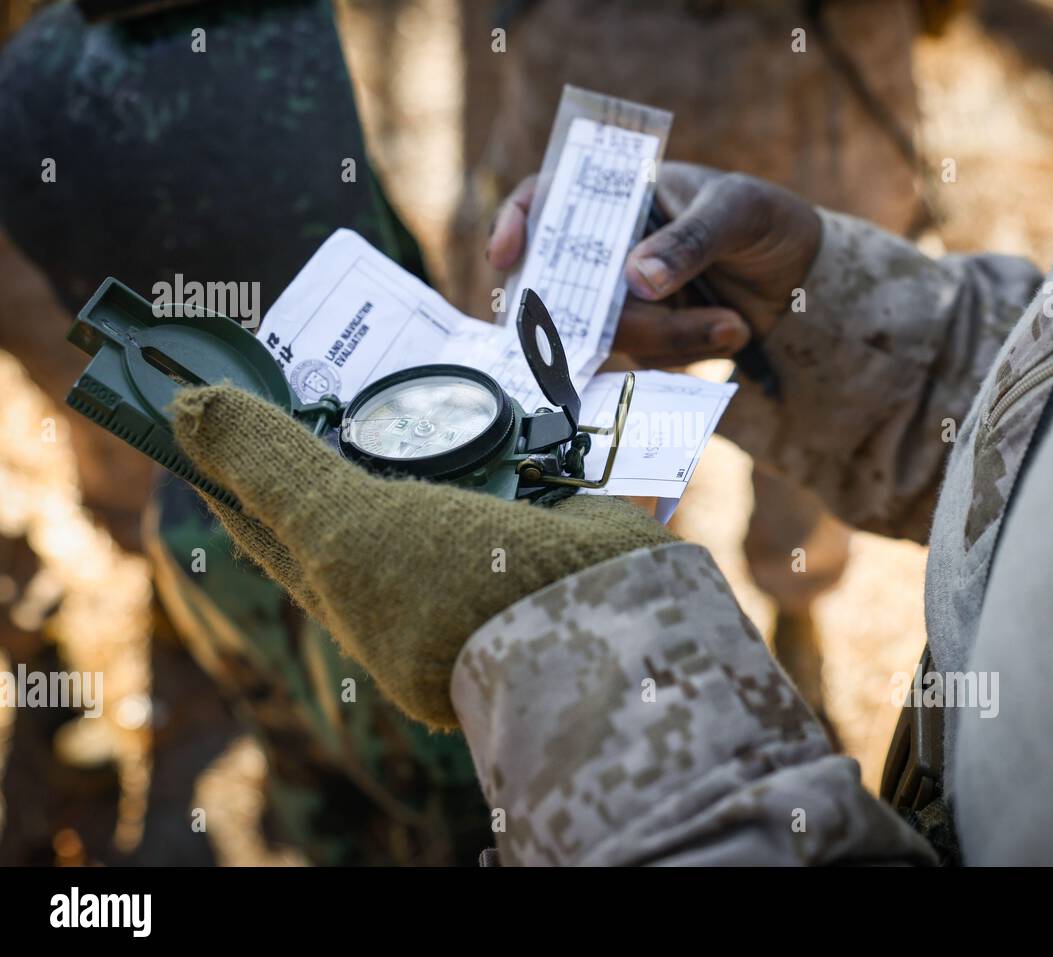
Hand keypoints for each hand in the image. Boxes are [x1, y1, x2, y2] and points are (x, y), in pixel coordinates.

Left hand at [171, 385, 674, 729]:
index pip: (268, 514)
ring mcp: (474, 542)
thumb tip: (187, 407)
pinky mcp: (536, 517)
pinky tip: (501, 387)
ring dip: (430, 418)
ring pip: (438, 463)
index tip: (212, 394)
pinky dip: (505, 424)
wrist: (596, 622)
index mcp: (346, 585)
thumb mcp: (341, 526)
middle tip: (321, 356)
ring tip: (410, 355)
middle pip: (356, 480)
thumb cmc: (448, 596)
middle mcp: (405, 567)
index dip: (234, 458)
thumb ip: (272, 467)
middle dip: (339, 422)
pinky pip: (509, 458)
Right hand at [486, 163, 821, 366]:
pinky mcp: (641, 341)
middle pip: (568, 288)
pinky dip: (685, 352)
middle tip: (684, 310)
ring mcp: (619, 300)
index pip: (546, 198)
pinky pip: (639, 361)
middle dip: (625, 313)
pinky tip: (727, 331)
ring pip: (606, 334)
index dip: (515, 223)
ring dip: (672, 336)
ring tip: (732, 323)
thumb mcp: (738, 212)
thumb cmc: (765, 221)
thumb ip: (690, 240)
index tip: (507, 256)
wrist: (802, 281)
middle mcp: (607, 249)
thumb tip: (635, 280)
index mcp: (620, 197)